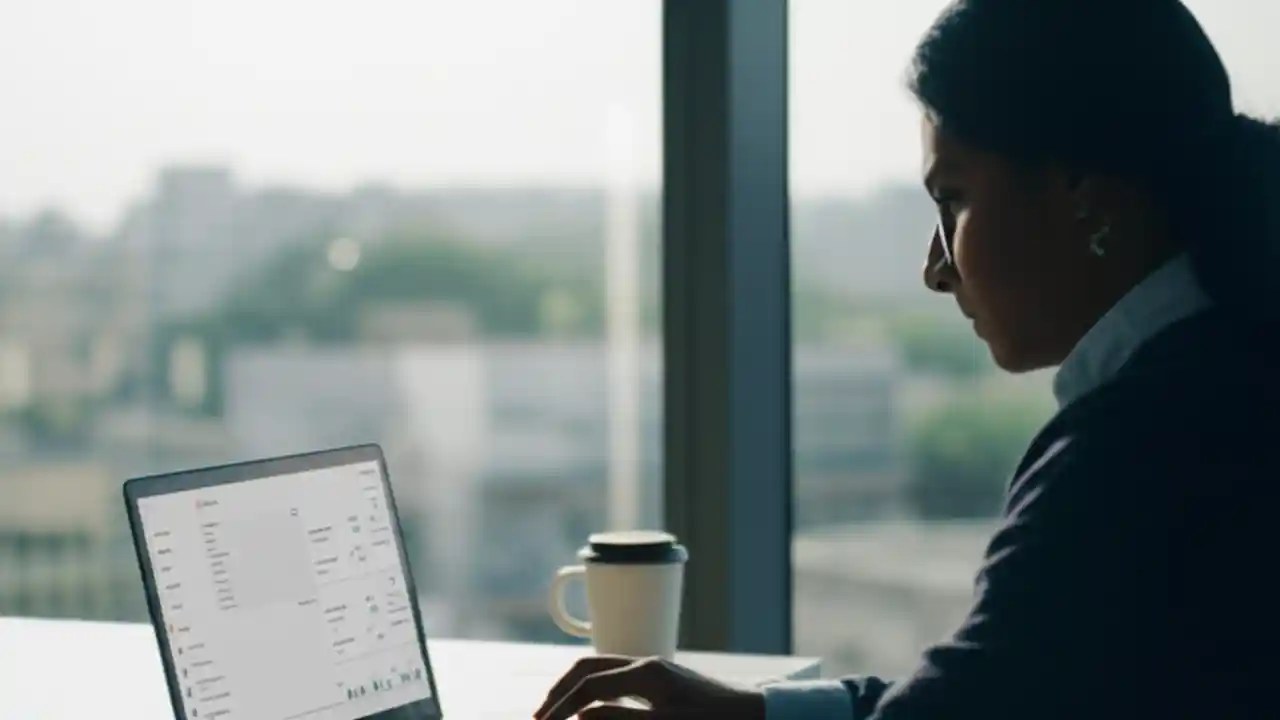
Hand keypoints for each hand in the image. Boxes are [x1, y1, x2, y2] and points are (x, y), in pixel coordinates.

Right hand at [534, 655, 765, 719]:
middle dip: (559, 691)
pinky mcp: (662, 682)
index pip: (588, 686)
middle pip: (588, 667)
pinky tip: (592, 712)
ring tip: (558, 714)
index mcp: (646, 674)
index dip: (560, 708)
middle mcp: (646, 666)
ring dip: (575, 689)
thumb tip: (582, 715)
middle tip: (540, 717)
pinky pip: (617, 680)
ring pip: (601, 670)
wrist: (759, 714)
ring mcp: (655, 672)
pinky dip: (595, 692)